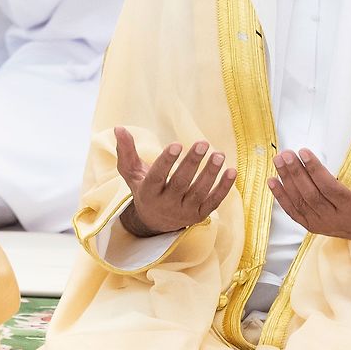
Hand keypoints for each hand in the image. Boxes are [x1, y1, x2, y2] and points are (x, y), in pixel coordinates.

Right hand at [116, 127, 233, 238]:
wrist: (155, 222)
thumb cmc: (143, 189)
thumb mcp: (132, 173)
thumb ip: (126, 151)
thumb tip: (119, 128)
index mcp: (148, 193)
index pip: (157, 177)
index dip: (166, 161)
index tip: (176, 144)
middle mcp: (166, 205)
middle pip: (180, 183)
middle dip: (192, 163)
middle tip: (202, 143)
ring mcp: (185, 212)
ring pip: (199, 192)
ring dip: (210, 173)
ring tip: (218, 154)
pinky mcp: (200, 216)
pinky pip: (214, 202)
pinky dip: (224, 187)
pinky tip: (231, 171)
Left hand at [269, 140, 350, 264]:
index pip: (329, 188)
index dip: (315, 170)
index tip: (303, 152)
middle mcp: (336, 218)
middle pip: (311, 195)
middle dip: (296, 174)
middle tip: (286, 154)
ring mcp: (323, 224)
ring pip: (300, 203)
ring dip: (286, 181)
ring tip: (278, 161)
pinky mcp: (313, 227)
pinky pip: (294, 213)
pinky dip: (281, 198)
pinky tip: (272, 181)